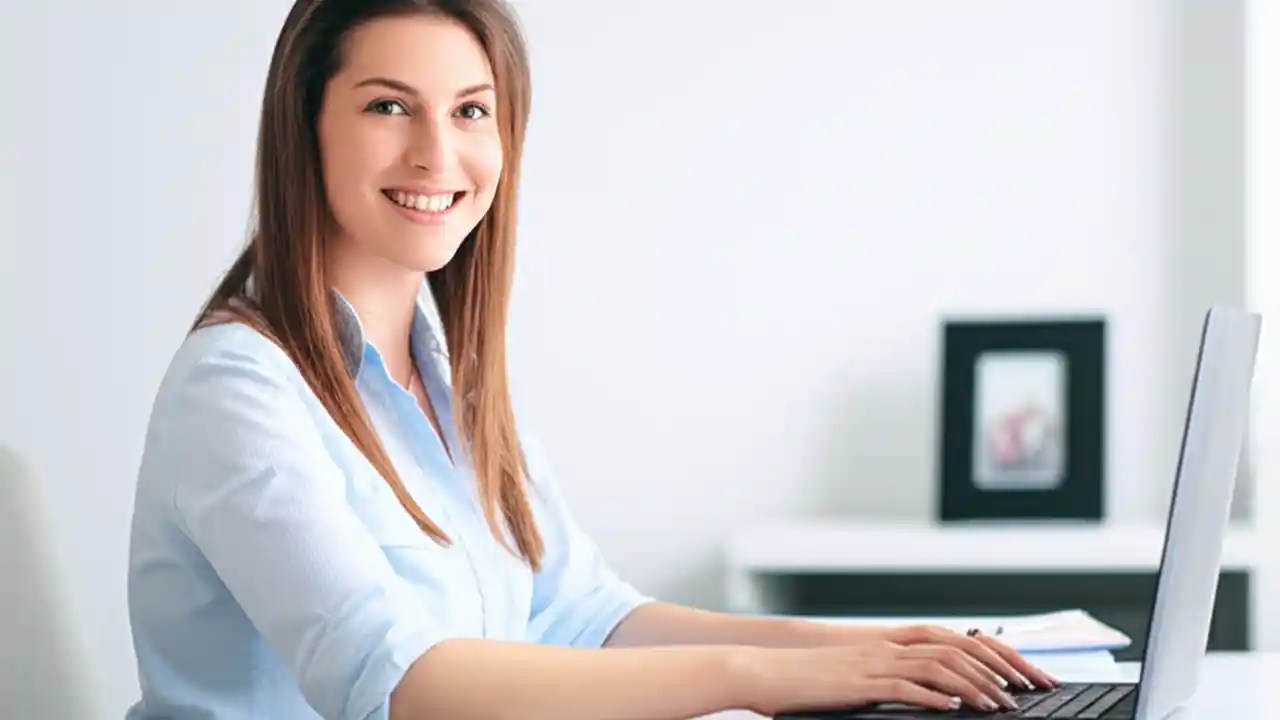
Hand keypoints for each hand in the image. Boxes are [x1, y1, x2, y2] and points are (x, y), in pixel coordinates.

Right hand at [737, 641, 1023, 716]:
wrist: (771, 670)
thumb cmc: (815, 677)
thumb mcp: (863, 671)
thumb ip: (898, 674)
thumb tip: (940, 692)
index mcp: (894, 641)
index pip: (959, 639)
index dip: (997, 654)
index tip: (1027, 674)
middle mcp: (891, 645)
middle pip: (958, 649)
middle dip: (1000, 669)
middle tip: (1031, 689)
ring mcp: (876, 662)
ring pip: (939, 667)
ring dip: (975, 686)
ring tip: (1002, 706)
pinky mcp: (861, 683)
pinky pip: (905, 687)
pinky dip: (934, 698)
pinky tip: (955, 710)